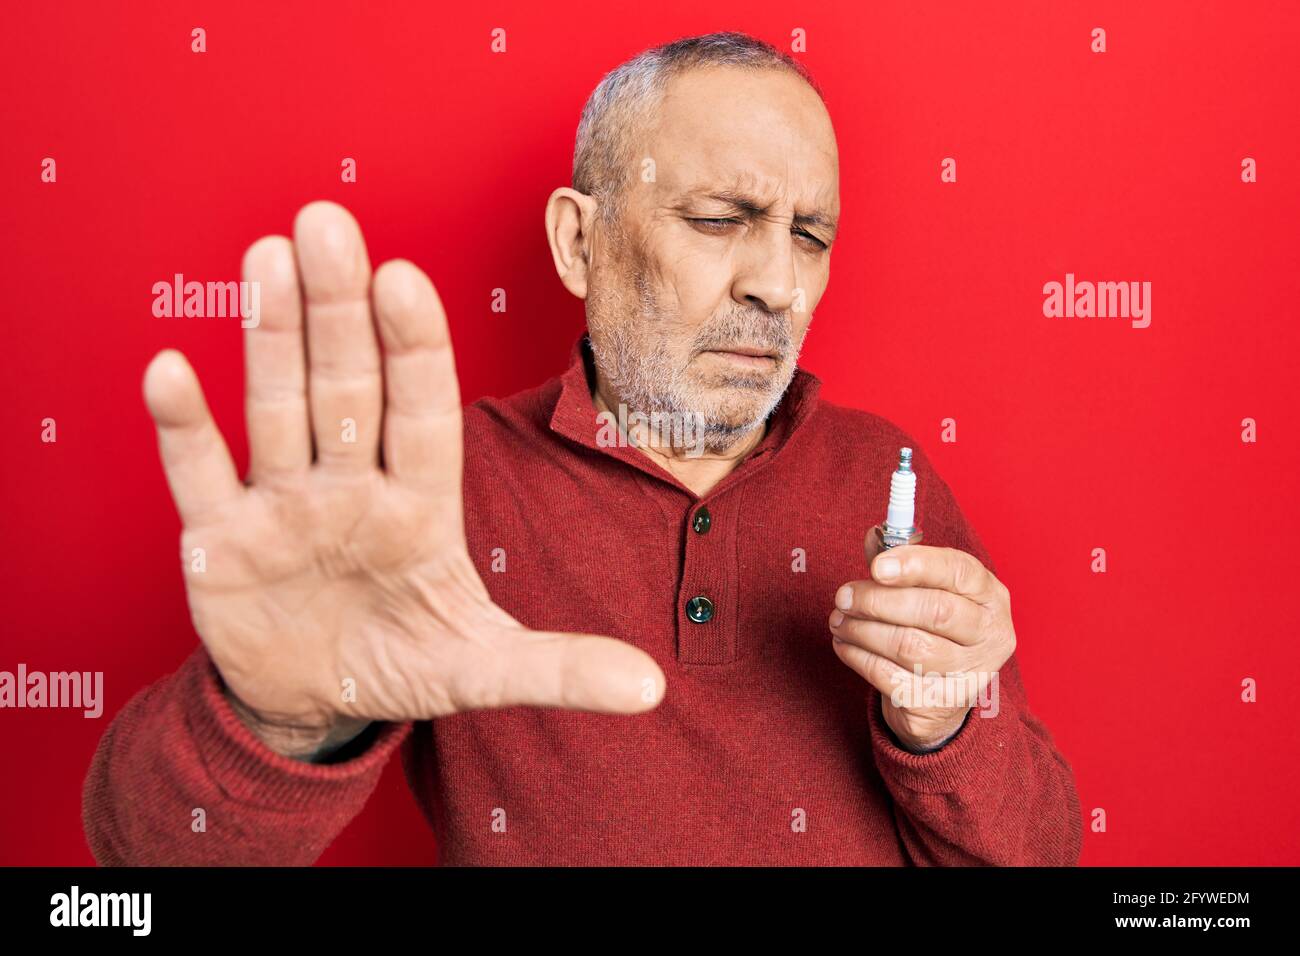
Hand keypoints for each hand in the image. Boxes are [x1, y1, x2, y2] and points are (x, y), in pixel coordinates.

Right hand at [143, 201, 664, 753]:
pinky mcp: (220, 538)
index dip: (414, 349)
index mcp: (420, 502)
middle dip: (340, 310)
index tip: (405, 278)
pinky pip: (200, 473)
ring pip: (277, 407)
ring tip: (267, 258)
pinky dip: (184, 427)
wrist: (316, 700)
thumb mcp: (482, 667)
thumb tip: (651, 690)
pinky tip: (172, 369)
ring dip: (271, 335)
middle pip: (348, 386)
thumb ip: (559, 667)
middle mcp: (351, 486)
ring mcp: (283, 505)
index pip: (422, 411)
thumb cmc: (404, 660)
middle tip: (328, 224)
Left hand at [828, 525, 1014, 751]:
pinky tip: (845, 644)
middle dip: (878, 601)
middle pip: (934, 611)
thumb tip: (873, 537)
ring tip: (838, 620)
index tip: (877, 566)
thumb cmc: (931, 630)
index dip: (916, 565)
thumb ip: (899, 562)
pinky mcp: (940, 704)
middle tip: (843, 596)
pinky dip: (858, 657)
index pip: (959, 571)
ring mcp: (970, 674)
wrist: (938, 699)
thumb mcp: (925, 591)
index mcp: (990, 596)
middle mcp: (990, 635)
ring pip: (909, 646)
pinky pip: (890, 677)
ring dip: (862, 630)